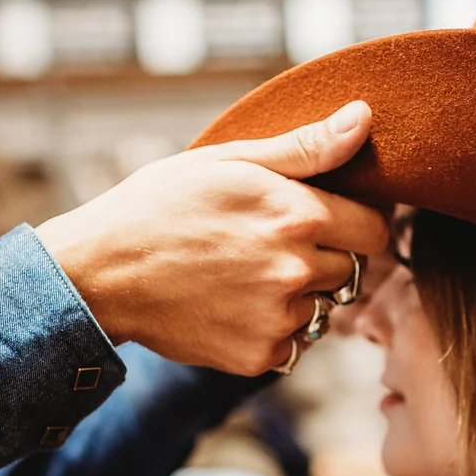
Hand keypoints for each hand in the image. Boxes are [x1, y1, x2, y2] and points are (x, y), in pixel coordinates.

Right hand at [36, 101, 387, 375]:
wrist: (99, 274)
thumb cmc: (159, 206)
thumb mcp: (230, 161)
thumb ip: (306, 147)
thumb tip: (365, 118)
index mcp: (298, 215)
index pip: (376, 229)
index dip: (356, 222)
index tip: (328, 218)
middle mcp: (297, 271)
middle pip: (351, 269)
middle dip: (324, 256)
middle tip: (268, 244)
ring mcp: (279, 319)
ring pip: (322, 307)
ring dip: (298, 295)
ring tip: (243, 274)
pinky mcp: (259, 356)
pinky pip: (292, 343)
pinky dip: (272, 329)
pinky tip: (232, 305)